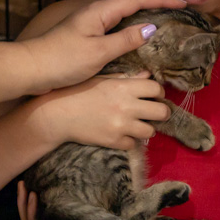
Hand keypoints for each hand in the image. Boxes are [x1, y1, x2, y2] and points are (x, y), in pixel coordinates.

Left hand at [24, 0, 186, 91]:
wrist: (30, 69)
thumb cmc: (61, 60)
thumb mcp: (98, 52)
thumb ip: (125, 40)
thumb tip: (151, 27)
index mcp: (100, 11)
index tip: (183, 2)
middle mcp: (96, 13)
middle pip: (132, 2)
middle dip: (156, 3)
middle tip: (179, 9)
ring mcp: (90, 24)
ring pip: (124, 14)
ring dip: (145, 15)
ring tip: (166, 21)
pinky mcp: (87, 36)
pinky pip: (116, 26)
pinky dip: (132, 28)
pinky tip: (139, 39)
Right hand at [30, 73, 171, 148]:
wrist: (58, 114)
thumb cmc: (79, 91)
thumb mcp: (102, 79)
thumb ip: (127, 78)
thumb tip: (148, 76)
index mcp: (124, 86)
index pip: (156, 88)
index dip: (158, 92)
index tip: (155, 95)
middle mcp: (126, 105)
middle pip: (162, 112)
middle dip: (161, 112)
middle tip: (155, 113)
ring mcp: (121, 125)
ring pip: (151, 131)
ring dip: (146, 128)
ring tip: (138, 125)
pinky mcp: (114, 141)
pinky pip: (133, 144)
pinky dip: (129, 140)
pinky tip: (122, 134)